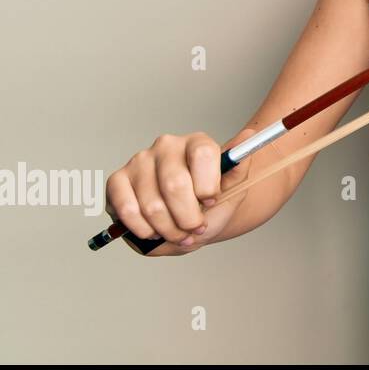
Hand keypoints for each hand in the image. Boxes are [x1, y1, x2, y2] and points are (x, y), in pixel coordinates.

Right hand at [105, 131, 248, 255]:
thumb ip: (240, 164)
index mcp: (197, 142)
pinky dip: (142, 228)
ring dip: (168, 229)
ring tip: (180, 233)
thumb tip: (250, 135)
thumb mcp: (234, 188)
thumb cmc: (213, 202)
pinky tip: (154, 231)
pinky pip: (126, 209)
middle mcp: (166, 146)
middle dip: (188, 217)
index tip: (212, 201)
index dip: (208, 186)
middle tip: (196, 228)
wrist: (192, 219)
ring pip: (152, 204)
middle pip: (175, 184)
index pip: (203, 155)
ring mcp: (140, 162)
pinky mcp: (118, 181)